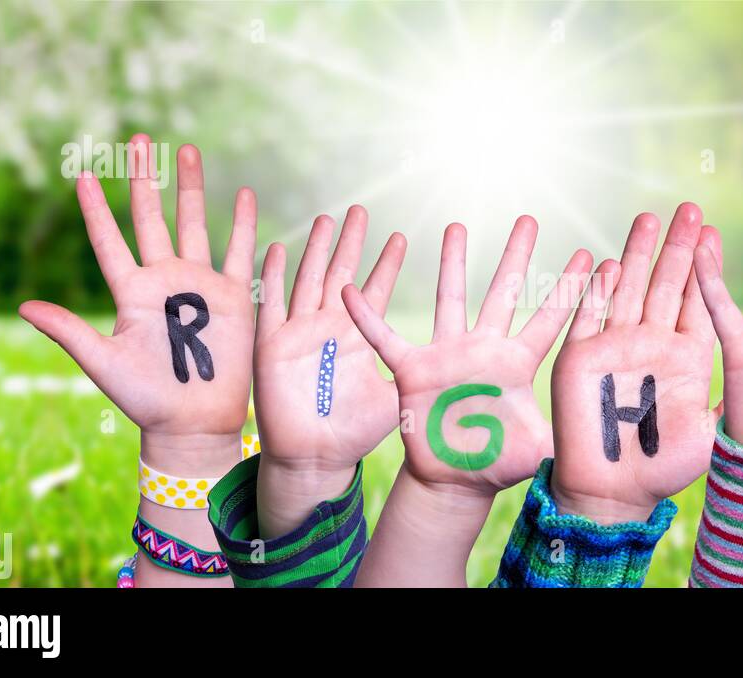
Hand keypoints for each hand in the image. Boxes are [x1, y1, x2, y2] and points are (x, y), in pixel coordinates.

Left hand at [19, 135, 255, 475]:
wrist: (194, 422)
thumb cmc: (145, 398)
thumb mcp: (104, 363)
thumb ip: (69, 330)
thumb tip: (26, 305)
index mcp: (132, 293)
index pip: (110, 240)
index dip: (97, 209)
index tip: (85, 174)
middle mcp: (165, 281)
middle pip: (153, 218)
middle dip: (147, 179)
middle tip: (140, 139)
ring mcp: (201, 286)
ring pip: (196, 224)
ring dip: (192, 187)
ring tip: (187, 150)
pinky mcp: (235, 298)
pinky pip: (241, 254)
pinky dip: (244, 225)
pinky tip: (245, 195)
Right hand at [252, 206, 405, 537]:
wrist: (314, 459)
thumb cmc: (356, 434)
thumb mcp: (395, 399)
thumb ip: (421, 378)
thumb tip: (468, 372)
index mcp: (360, 337)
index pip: (376, 290)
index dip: (387, 264)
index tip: (402, 236)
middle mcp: (331, 328)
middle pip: (343, 273)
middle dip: (352, 242)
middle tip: (362, 209)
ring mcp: (301, 333)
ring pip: (309, 280)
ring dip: (317, 250)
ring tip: (327, 218)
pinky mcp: (274, 346)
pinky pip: (273, 305)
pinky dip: (274, 276)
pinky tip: (279, 247)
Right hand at [343, 218, 591, 495]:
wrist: (453, 479)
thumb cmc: (497, 463)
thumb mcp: (533, 451)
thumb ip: (557, 440)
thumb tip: (587, 442)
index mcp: (518, 363)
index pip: (549, 319)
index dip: (570, 291)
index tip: (589, 256)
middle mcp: (484, 349)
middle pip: (503, 293)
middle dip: (516, 256)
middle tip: (528, 219)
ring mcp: (448, 355)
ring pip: (451, 299)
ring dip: (452, 263)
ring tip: (456, 225)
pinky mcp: (413, 370)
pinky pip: (385, 339)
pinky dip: (367, 318)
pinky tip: (351, 291)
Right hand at [550, 203, 719, 523]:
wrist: (613, 492)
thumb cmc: (664, 470)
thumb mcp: (709, 435)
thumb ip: (731, 402)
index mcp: (685, 357)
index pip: (695, 301)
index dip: (703, 267)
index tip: (713, 232)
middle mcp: (650, 345)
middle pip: (663, 285)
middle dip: (676, 248)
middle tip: (689, 209)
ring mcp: (615, 348)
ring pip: (626, 290)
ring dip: (636, 255)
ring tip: (648, 219)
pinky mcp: (580, 359)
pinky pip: (584, 317)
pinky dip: (591, 291)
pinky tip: (600, 264)